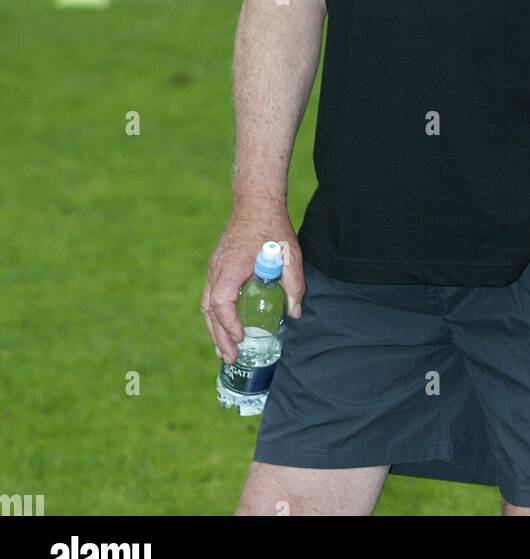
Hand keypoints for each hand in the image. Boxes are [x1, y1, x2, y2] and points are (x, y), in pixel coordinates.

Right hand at [201, 206, 304, 363]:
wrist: (256, 200)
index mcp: (232, 266)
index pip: (221, 302)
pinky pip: (210, 294)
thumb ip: (294, 284)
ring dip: (213, 328)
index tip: (241, 338)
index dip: (229, 323)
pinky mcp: (217, 264)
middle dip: (218, 336)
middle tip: (230, 358)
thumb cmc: (272, 225)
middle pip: (208, 309)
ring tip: (223, 350)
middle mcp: (217, 268)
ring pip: (206, 303)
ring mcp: (214, 266)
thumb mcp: (290, 254)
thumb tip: (295, 313)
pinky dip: (214, 314)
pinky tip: (223, 325)